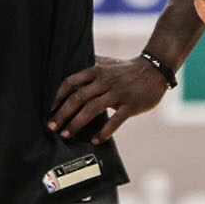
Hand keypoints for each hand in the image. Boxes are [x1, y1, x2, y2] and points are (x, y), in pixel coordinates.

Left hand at [48, 55, 170, 141]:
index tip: (49, 109)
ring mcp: (118, 93)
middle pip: (78, 98)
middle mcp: (105, 81)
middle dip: (62, 113)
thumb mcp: (107, 63)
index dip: (57, 96)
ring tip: (67, 134)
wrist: (155, 70)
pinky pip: (115, 120)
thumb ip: (90, 65)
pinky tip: (96, 140)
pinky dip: (104, 132)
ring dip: (77, 123)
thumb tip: (71, 64)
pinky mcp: (131, 105)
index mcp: (96, 71)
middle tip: (52, 127)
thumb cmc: (127, 69)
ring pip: (92, 109)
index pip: (71, 82)